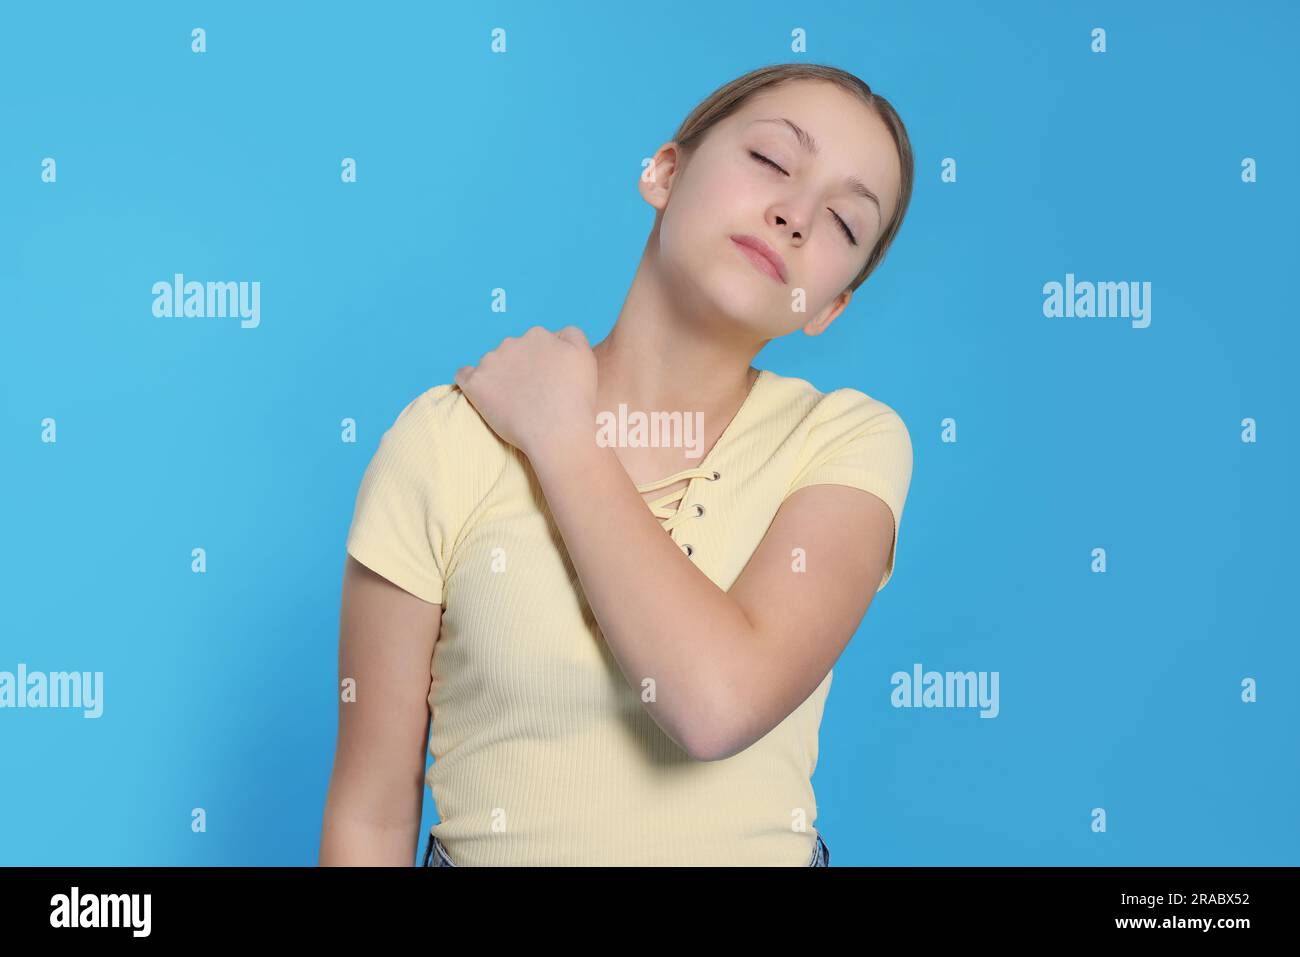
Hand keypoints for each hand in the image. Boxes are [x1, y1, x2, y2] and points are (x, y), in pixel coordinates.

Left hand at [454, 325, 596, 460]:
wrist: (556, 431)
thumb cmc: (574, 399)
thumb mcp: (584, 355)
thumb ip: (570, 335)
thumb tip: (554, 334)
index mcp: (538, 335)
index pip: (536, 343)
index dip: (542, 363)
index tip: (548, 382)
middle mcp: (512, 342)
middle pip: (513, 352)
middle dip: (519, 368)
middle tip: (532, 395)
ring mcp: (490, 362)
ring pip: (492, 364)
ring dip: (499, 377)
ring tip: (513, 403)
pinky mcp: (475, 384)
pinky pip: (464, 375)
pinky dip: (470, 381)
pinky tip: (481, 393)